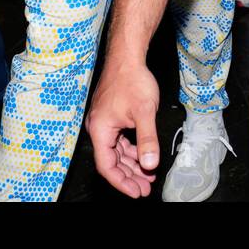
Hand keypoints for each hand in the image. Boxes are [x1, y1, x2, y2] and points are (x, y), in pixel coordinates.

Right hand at [84, 59, 160, 197]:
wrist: (128, 56)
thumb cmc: (133, 80)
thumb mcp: (144, 112)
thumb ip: (147, 140)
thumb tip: (150, 164)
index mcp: (100, 130)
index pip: (107, 166)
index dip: (122, 182)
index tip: (136, 192)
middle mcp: (98, 128)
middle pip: (111, 161)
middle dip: (129, 176)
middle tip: (146, 188)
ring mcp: (104, 122)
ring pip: (116, 152)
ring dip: (131, 164)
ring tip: (148, 175)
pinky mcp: (112, 116)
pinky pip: (119, 140)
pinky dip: (131, 150)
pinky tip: (143, 156)